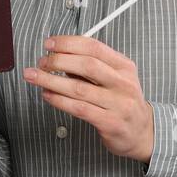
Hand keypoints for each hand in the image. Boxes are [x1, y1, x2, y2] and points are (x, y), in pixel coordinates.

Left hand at [23, 35, 154, 162]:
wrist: (142, 133)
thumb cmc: (121, 101)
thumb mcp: (114, 78)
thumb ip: (90, 67)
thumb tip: (57, 56)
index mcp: (124, 66)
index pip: (94, 47)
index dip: (68, 43)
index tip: (49, 43)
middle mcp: (123, 83)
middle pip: (87, 64)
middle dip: (58, 60)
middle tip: (41, 62)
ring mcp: (118, 104)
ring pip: (79, 88)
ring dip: (51, 80)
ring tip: (34, 76)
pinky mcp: (110, 123)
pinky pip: (79, 109)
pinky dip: (59, 100)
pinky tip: (47, 94)